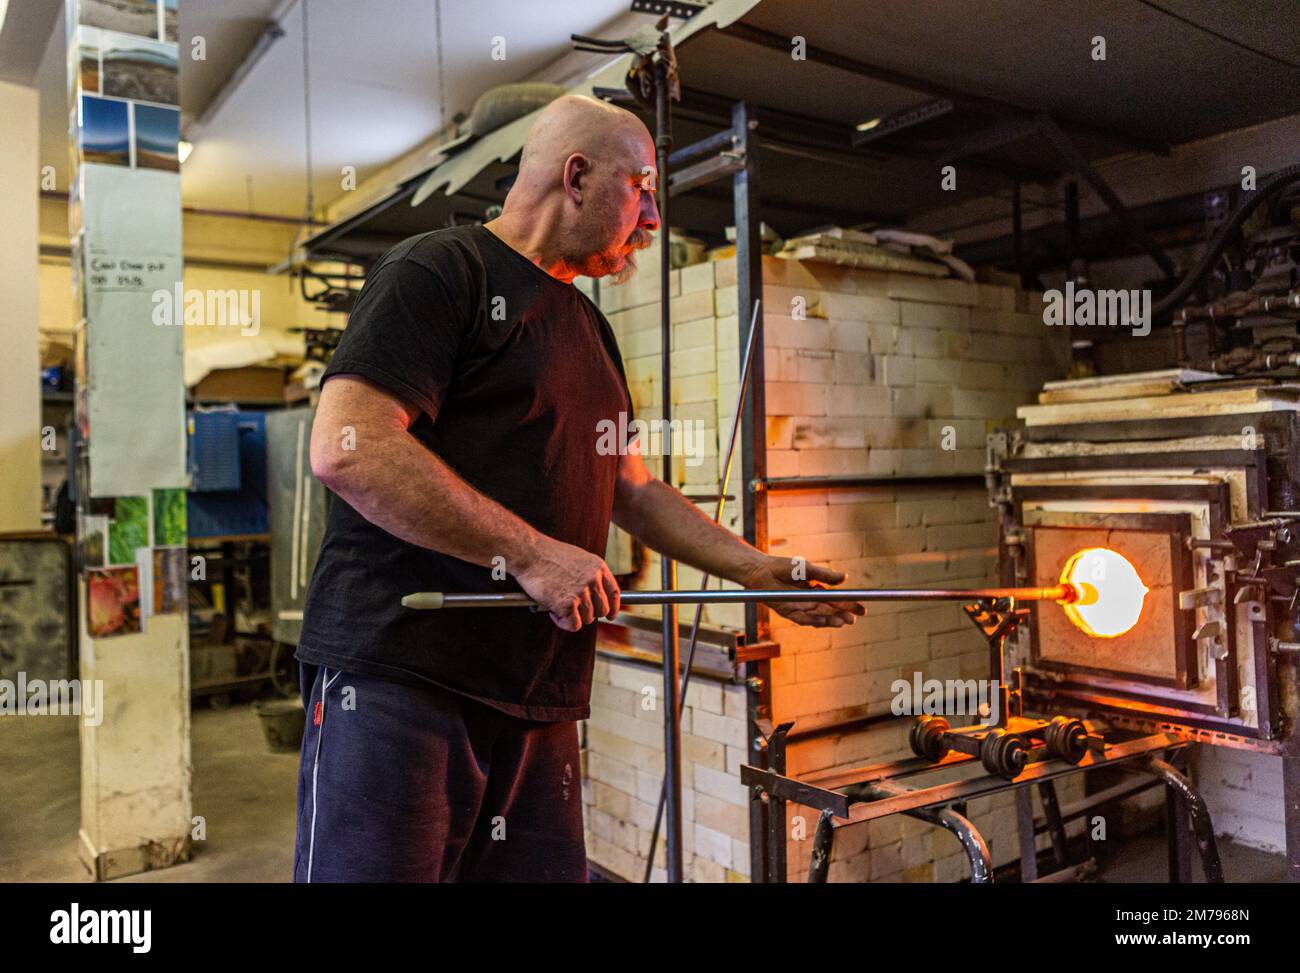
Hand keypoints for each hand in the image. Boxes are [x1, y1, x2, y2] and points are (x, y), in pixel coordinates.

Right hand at [515, 538, 621, 631]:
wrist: (529, 553)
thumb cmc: (547, 555)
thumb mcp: (578, 558)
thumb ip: (589, 574)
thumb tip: (592, 594)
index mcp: (598, 567)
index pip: (614, 593)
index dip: (614, 608)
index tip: (610, 616)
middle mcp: (593, 580)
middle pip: (602, 609)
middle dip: (590, 614)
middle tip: (576, 612)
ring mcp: (581, 592)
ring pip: (587, 619)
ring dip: (573, 617)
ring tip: (558, 608)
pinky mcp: (567, 604)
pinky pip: (574, 625)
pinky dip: (563, 623)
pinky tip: (554, 613)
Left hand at [738, 555, 864, 627]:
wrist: (763, 570)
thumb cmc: (785, 567)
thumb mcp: (808, 569)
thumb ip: (825, 575)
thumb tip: (845, 578)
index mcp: (819, 591)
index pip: (838, 600)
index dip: (850, 605)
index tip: (863, 608)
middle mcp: (811, 601)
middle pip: (831, 611)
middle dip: (843, 615)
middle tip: (854, 618)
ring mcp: (801, 608)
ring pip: (819, 618)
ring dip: (831, 621)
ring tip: (842, 622)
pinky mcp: (789, 612)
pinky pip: (803, 619)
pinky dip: (813, 621)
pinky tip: (823, 622)